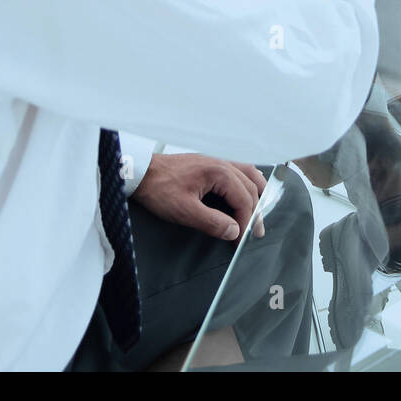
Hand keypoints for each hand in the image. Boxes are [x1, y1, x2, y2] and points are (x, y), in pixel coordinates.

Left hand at [132, 153, 267, 241]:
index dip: (246, 221)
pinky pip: (238, 169)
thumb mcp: (184, 211)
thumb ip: (212, 222)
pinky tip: (246, 187)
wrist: (140, 172)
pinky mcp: (209, 163)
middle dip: (254, 211)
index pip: (244, 199)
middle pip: (250, 188)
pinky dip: (247, 180)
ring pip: (248, 175)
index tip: (242, 239)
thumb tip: (234, 231)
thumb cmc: (159, 188)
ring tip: (260, 209)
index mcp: (219, 172)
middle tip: (255, 232)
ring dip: (256, 193)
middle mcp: (222, 163)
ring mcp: (216, 161)